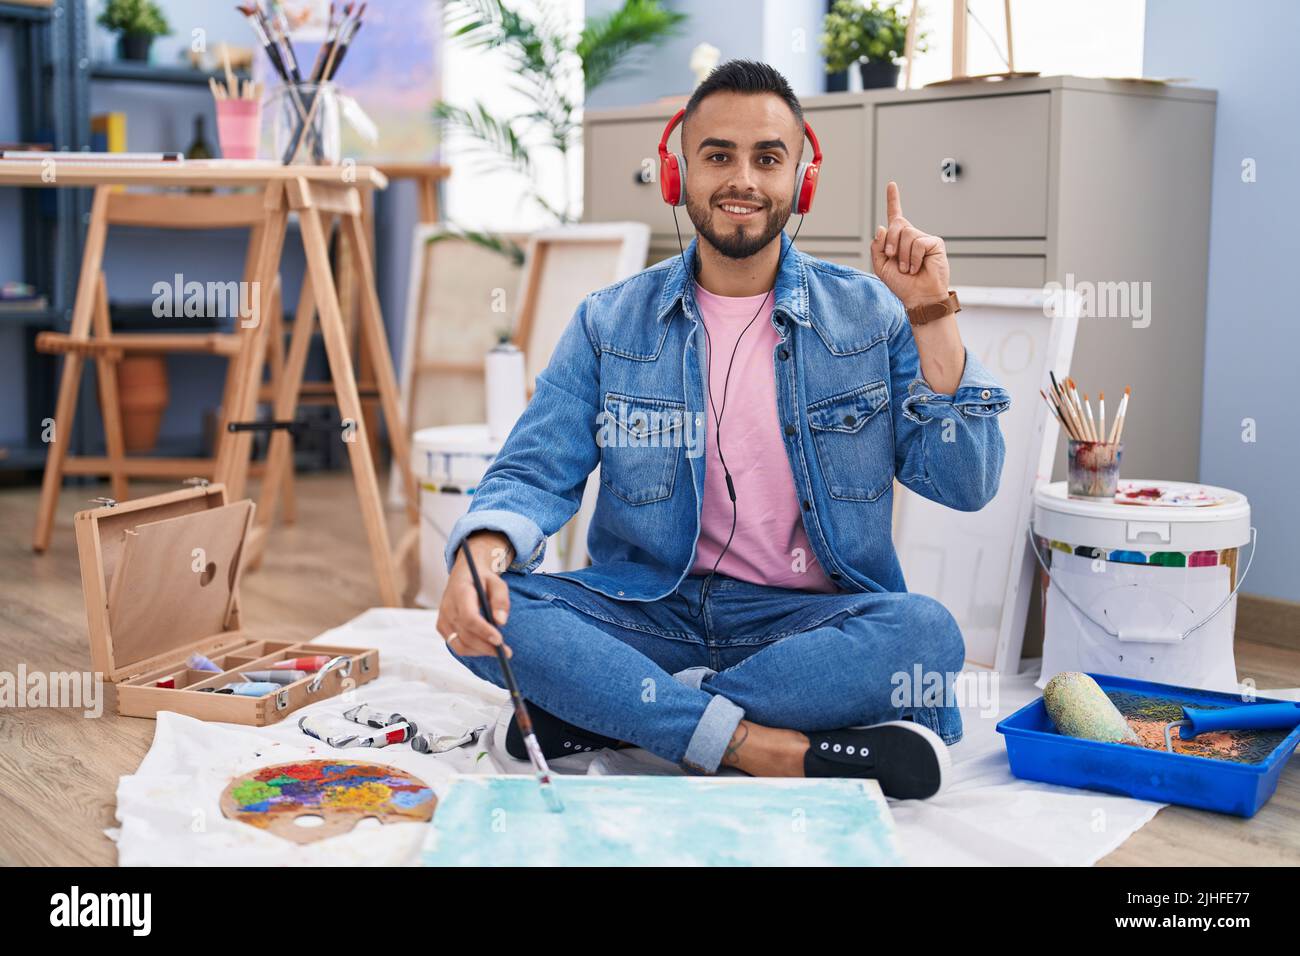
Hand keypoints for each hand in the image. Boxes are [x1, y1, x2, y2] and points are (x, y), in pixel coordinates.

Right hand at [436, 531, 514, 657]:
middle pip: (465, 634)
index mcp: (460, 592)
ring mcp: (442, 618)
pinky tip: (485, 645)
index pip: (469, 617)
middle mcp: (447, 607)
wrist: (464, 574)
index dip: (484, 631)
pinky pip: (455, 645)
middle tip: (507, 653)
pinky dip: (472, 650)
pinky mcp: (441, 627)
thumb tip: (501, 622)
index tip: (500, 640)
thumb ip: (500, 600)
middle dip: (486, 646)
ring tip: (498, 650)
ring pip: (459, 644)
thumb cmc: (484, 579)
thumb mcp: (497, 583)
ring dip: (480, 651)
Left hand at [870, 181, 950, 310]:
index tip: (891, 185)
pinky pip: (918, 243)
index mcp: (898, 240)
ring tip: (907, 268)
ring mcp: (924, 238)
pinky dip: (913, 258)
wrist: (918, 297)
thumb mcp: (881, 266)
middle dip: (890, 242)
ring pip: (907, 234)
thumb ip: (877, 247)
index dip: (893, 200)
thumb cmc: (902, 284)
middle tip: (892, 258)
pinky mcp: (935, 243)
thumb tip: (882, 227)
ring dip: (902, 256)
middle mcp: (912, 236)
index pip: (895, 216)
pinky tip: (916, 267)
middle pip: (897, 224)